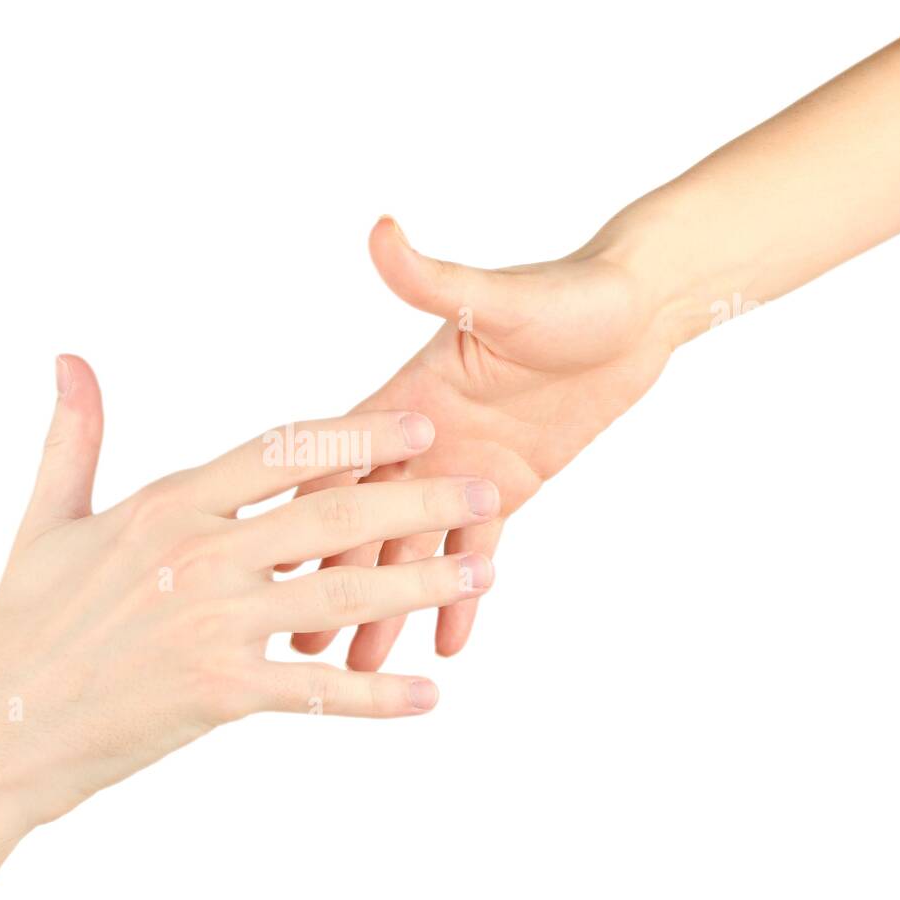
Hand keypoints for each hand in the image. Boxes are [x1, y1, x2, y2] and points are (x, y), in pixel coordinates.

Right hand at [0, 355, 501, 828]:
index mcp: (167, 505)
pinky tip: (429, 696)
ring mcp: (213, 624)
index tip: (418, 423)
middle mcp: (199, 555)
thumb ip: (74, 436)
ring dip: (421, 583)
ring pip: (342, 595)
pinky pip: (316, 692)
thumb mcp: (49, 519)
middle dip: (419, 498)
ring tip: (485, 569)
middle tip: (488, 486)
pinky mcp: (219, 692)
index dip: (357, 434)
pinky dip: (375, 695)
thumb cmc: (23, 623)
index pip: (280, 450)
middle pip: (333, 515)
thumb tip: (68, 359)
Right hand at [288, 215, 676, 669]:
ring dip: (386, 605)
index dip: (300, 512)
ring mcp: (461, 471)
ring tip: (354, 667)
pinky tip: (446, 650)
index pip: (337, 463)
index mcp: (405, 400)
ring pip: (412, 553)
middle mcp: (422, 441)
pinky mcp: (507, 491)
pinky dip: (461, 599)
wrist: (636, 309)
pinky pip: (476, 555)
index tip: (263, 563)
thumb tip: (383, 231)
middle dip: (331, 583)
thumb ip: (436, 281)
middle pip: (362, 524)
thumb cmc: (570, 293)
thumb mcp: (500, 296)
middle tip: (294, 644)